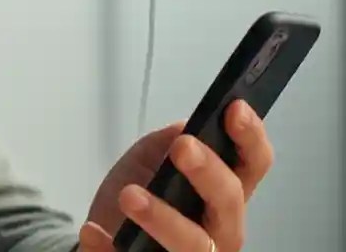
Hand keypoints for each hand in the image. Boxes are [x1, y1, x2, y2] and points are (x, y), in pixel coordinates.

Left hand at [78, 100, 274, 251]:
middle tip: (183, 147)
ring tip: (129, 196)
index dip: (251, 137)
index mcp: (223, 193)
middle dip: (209, 172)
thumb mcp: (149, 158)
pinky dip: (111, 247)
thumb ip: (168, 141)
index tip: (234, 108)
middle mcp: (219, 228)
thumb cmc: (139, 192)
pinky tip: (92, 230)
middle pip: (229, 203)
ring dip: (163, 218)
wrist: (104, 230)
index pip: (253, 164)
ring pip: (194, 245)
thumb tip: (184, 128)